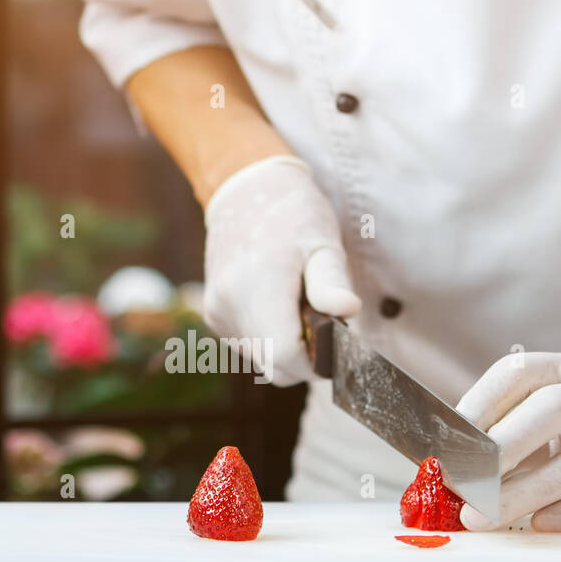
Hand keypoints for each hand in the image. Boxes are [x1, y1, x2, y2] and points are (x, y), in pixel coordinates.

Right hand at [202, 156, 360, 384]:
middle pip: (274, 368)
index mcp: (259, 286)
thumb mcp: (322, 242)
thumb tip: (347, 310)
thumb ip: (332, 281)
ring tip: (297, 306)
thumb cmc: (293, 216)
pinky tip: (277, 305)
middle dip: (304, 358)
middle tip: (320, 321)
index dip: (316, 362)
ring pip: (262, 361)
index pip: (286, 357)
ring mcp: (217, 311)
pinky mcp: (213, 314)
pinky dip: (268, 337)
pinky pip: (248, 346)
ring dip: (285, 347)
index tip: (334, 345)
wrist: (245, 192)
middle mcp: (231, 304)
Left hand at [455, 351, 560, 530]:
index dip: (480, 402)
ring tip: (485, 517)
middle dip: (504, 446)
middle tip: (465, 480)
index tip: (448, 438)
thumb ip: (515, 428)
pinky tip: (541, 524)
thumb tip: (452, 468)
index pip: (519, 373)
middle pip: (553, 410)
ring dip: (527, 493)